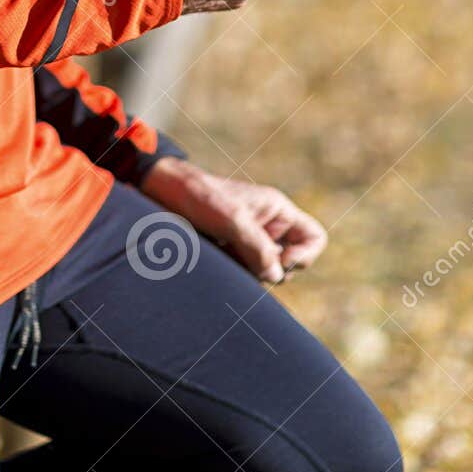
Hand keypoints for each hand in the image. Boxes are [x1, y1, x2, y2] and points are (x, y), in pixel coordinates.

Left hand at [138, 157, 327, 284]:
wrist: (158, 192)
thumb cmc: (196, 196)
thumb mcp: (231, 218)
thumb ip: (257, 247)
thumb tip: (274, 277)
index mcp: (276, 210)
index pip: (314, 238)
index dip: (304, 256)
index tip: (279, 262)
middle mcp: (266, 227)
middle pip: (290, 263)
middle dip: (272, 272)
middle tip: (246, 266)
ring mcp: (247, 242)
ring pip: (265, 274)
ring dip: (250, 276)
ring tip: (223, 262)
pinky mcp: (228, 254)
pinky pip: (244, 276)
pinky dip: (236, 278)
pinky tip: (215, 269)